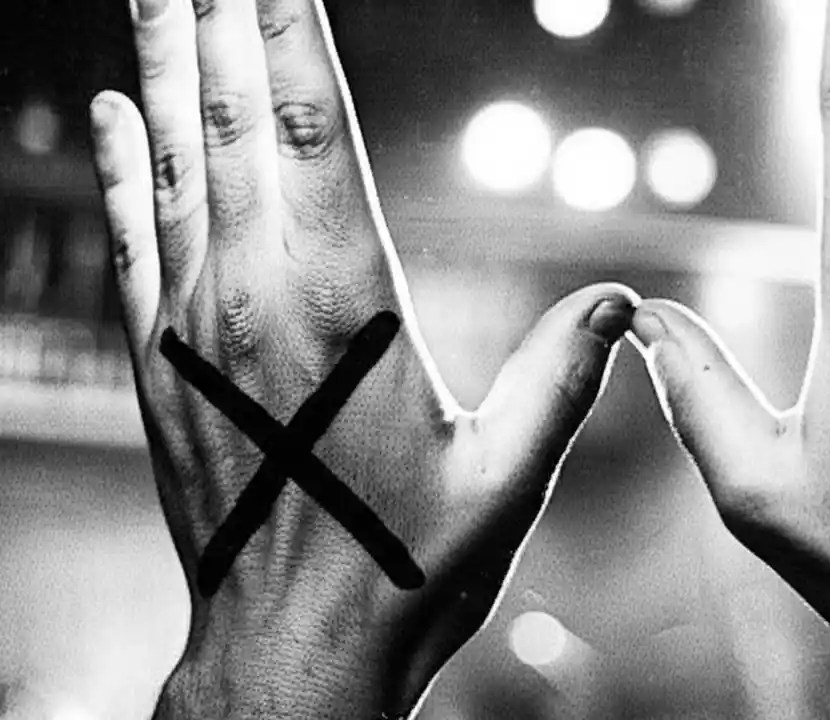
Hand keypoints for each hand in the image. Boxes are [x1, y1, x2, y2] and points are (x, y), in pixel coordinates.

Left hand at [89, 0, 635, 716]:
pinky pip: (133, 236)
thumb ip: (563, 373)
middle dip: (213, 14)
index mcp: (343, 301)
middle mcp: (252, 292)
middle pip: (223, 117)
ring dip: (160, 63)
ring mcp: (194, 324)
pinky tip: (112, 109)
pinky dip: (121, 165)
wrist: (291, 652)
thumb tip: (620, 300)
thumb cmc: (406, 565)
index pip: (304, 122)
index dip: (285, 25)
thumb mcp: (510, 472)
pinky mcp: (160, 362)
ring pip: (171, 161)